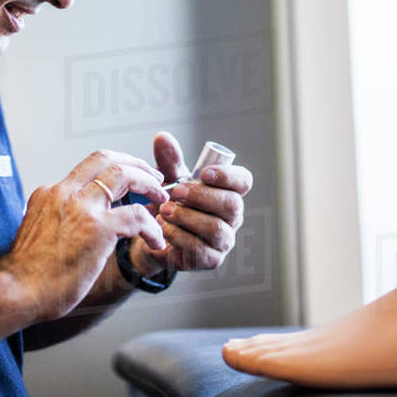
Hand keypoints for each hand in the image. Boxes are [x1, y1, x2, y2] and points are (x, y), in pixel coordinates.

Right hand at [0, 150, 167, 321]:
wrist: (13, 291)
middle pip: (106, 159)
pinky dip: (152, 227)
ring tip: (162, 199)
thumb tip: (69, 229)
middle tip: (154, 177)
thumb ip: (55, 221)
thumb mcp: (36, 233)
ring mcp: (81, 207)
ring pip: (124, 175)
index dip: (114, 167)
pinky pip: (137, 217)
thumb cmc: (24, 275)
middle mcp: (64, 192)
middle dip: (135, 164)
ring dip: (149, 184)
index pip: (87, 167)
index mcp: (50, 193)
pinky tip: (156, 240)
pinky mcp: (97, 228)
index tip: (128, 177)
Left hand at [134, 132, 253, 273]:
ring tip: (164, 210)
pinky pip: (199, 249)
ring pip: (216, 228)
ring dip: (187, 217)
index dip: (228, 176)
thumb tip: (162, 137)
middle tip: (174, 192)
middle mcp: (232, 216)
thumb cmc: (171, 202)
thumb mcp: (169, 178)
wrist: (153, 235)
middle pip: (231, 204)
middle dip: (201, 196)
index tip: (203, 174)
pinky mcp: (211, 259)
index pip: (243, 181)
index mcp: (228, 191)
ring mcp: (224, 239)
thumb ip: (168, 160)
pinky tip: (163, 228)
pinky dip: (178, 236)